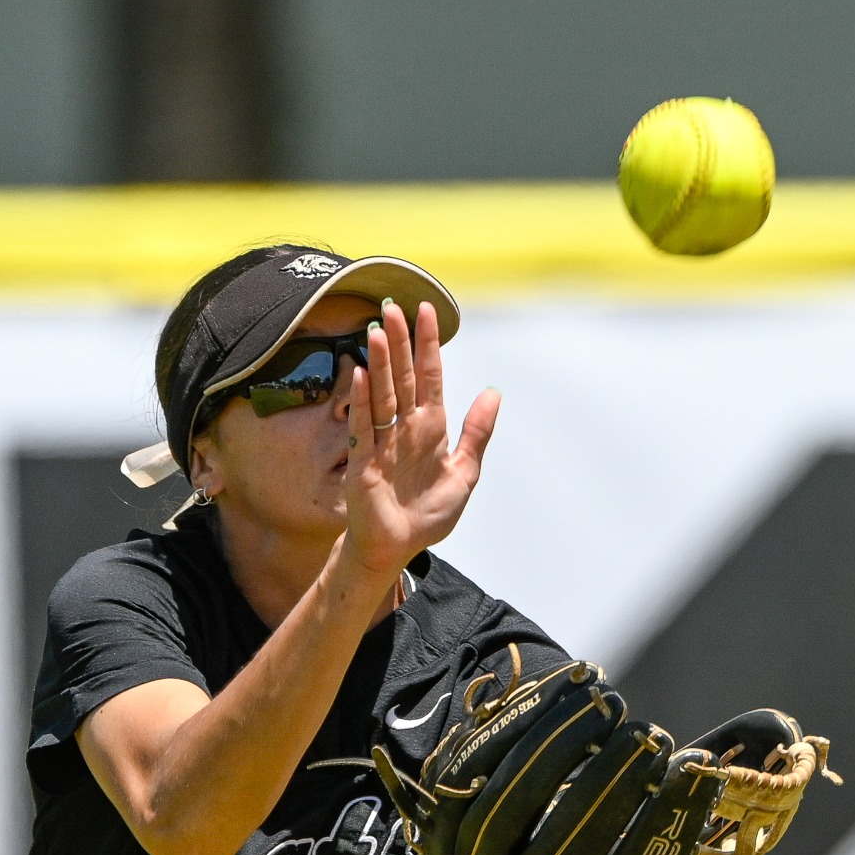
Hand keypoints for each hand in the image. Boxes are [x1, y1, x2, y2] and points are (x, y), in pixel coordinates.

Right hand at [343, 299, 499, 577]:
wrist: (397, 547)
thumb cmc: (427, 513)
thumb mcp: (464, 472)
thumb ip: (477, 433)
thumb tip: (493, 393)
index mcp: (430, 428)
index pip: (430, 377)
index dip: (429, 345)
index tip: (427, 312)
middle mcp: (404, 428)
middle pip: (403, 377)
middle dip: (399, 343)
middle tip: (392, 306)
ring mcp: (381, 441)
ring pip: (382, 394)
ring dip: (379, 363)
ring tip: (376, 330)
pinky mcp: (362, 461)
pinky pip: (362, 426)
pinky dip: (361, 401)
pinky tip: (361, 374)